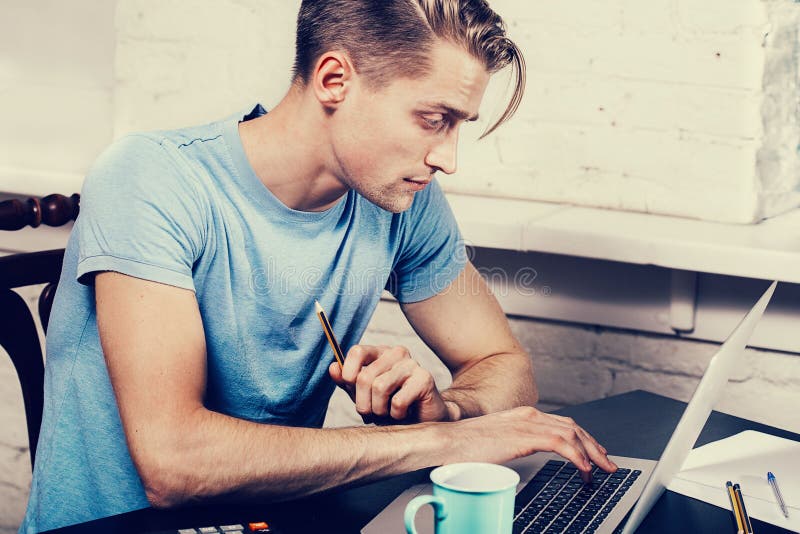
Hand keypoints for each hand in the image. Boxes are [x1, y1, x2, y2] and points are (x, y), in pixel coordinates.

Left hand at [328, 345, 449, 423]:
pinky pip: (398, 401)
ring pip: (379, 388)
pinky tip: (403, 414)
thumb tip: (333, 367)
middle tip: (371, 414)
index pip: (357, 352)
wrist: (423, 420)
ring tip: (386, 415)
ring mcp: (412, 364)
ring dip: (379, 411)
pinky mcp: (425, 379)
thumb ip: (348, 381)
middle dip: (363, 404)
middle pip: (365, 376)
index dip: (348, 374)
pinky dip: (396, 415)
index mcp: (380, 353)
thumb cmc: (391, 406)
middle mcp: (397, 353)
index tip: (352, 391)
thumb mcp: (364, 394)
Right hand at [449, 406, 616, 481]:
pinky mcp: (524, 436)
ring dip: (591, 453)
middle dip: (593, 445)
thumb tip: (518, 457)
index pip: (561, 423)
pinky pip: (561, 445)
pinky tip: (584, 470)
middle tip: (607, 463)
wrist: (445, 441)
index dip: (582, 438)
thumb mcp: (494, 444)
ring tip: (602, 470)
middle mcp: (527, 414)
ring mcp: (527, 423)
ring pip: (572, 435)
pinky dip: (577, 457)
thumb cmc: (461, 446)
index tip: (593, 452)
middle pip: (572, 427)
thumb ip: (510, 445)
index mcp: (521, 415)